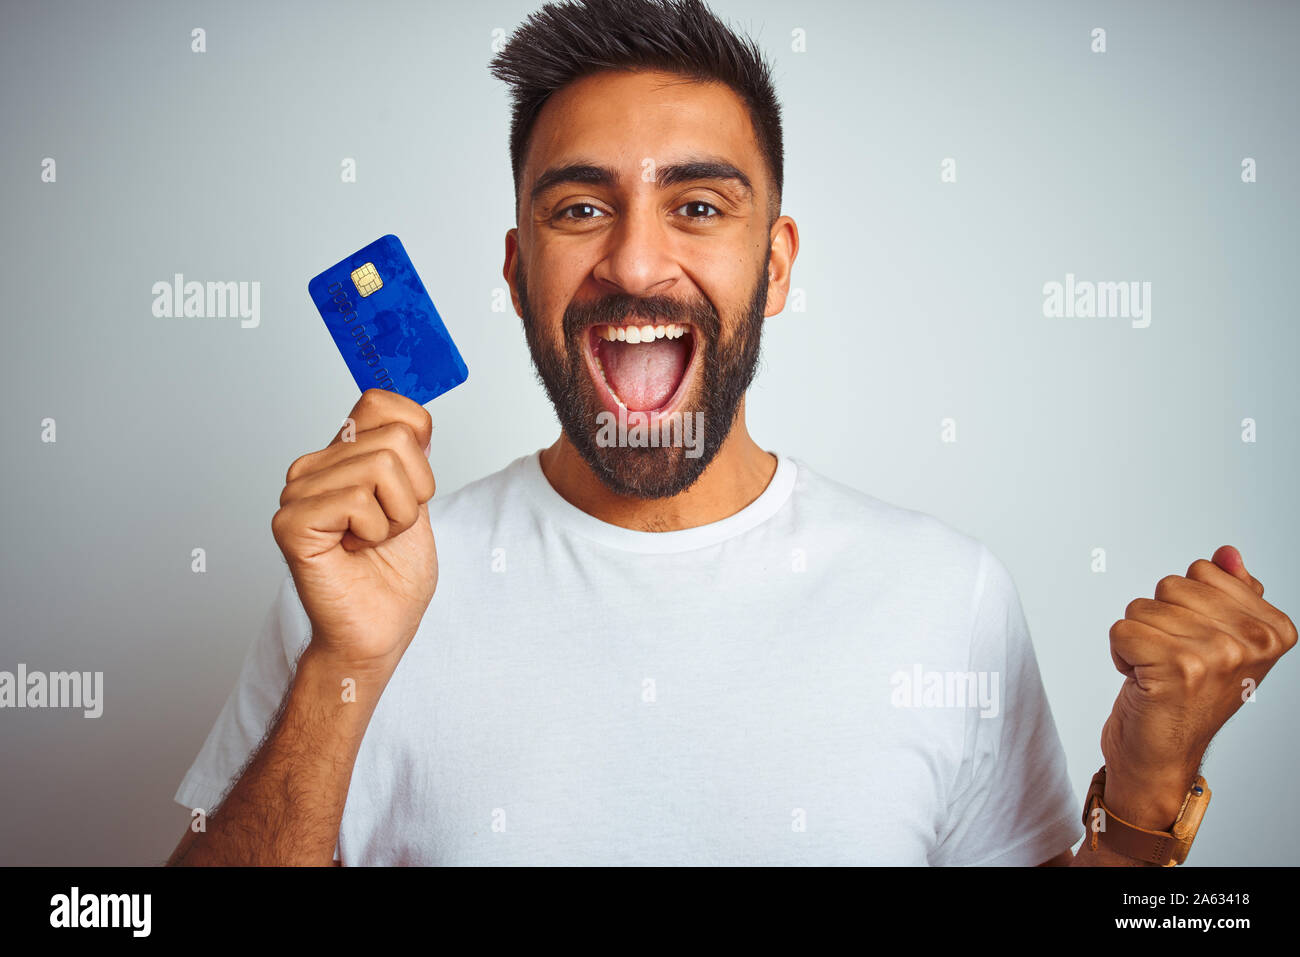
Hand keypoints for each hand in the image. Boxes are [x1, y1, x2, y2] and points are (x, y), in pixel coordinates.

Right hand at [271, 389, 437, 671]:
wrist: (376, 632)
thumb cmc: (391, 577)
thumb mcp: (415, 502)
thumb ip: (410, 458)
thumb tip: (415, 418)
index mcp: (341, 458)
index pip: (381, 401)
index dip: (415, 438)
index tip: (410, 487)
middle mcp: (313, 469)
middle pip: (396, 438)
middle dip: (414, 492)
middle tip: (388, 528)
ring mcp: (298, 494)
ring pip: (381, 466)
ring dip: (396, 516)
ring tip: (370, 541)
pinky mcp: (293, 523)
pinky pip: (357, 500)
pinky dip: (373, 531)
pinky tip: (353, 551)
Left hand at [1100, 546, 1296, 827]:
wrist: (1161, 756)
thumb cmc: (1187, 697)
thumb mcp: (1219, 641)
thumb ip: (1229, 593)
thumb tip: (1228, 553)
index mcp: (1273, 629)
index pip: (1203, 570)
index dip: (1185, 604)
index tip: (1196, 643)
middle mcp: (1252, 642)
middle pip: (1172, 585)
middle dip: (1158, 619)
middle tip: (1172, 660)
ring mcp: (1216, 655)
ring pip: (1143, 606)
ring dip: (1138, 637)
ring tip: (1158, 671)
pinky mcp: (1175, 669)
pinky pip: (1121, 629)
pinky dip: (1119, 653)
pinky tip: (1141, 681)